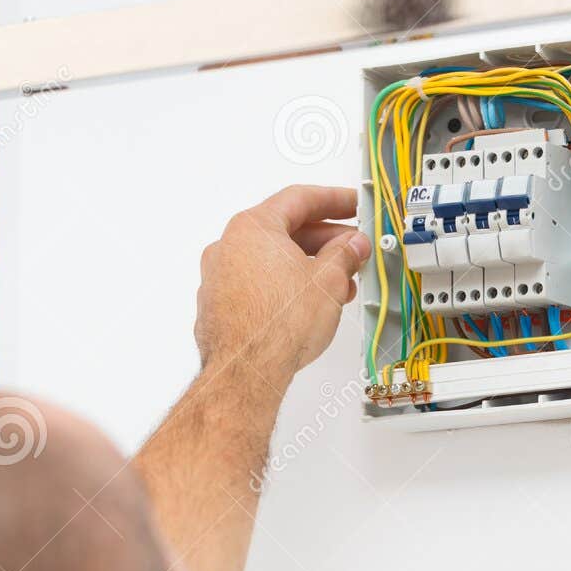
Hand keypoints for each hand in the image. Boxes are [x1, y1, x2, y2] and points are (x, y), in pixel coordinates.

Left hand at [195, 185, 370, 385]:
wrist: (246, 371)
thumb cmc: (277, 324)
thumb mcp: (329, 280)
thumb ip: (344, 254)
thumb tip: (352, 245)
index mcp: (253, 227)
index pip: (299, 199)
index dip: (334, 199)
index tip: (351, 204)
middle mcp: (228, 246)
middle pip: (284, 231)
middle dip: (324, 241)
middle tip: (351, 249)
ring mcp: (219, 277)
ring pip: (271, 261)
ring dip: (306, 267)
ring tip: (337, 284)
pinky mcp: (218, 306)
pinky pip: (257, 285)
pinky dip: (284, 287)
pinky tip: (306, 304)